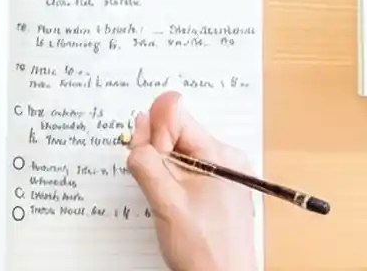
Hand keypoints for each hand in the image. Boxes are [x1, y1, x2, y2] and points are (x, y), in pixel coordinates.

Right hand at [126, 91, 256, 270]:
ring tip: (160, 195)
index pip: (177, 116)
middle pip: (178, 132)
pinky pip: (188, 171)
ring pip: (180, 153)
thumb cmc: (202, 249)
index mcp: (220, 155)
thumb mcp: (166, 200)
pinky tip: (169, 201)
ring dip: (161, 166)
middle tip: (149, 179)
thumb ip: (148, 159)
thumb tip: (140, 123)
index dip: (154, 132)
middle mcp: (225, 159)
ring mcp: (223, 176)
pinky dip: (171, 179)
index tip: (148, 159)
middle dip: (155, 149)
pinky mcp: (217, 191)